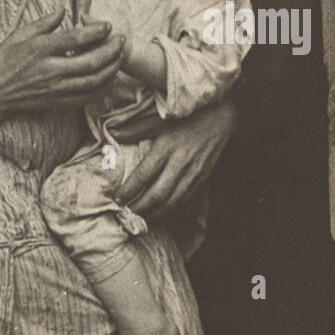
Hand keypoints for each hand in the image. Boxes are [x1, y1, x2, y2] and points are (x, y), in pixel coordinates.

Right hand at [0, 6, 124, 120]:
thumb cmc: (3, 62)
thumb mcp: (18, 36)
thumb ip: (43, 23)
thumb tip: (63, 10)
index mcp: (40, 50)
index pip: (75, 39)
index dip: (96, 31)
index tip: (107, 25)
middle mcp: (50, 70)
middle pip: (91, 62)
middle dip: (112, 50)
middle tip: (121, 39)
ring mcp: (56, 88)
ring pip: (94, 81)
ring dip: (112, 68)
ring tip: (120, 56)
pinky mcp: (58, 101)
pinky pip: (88, 97)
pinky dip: (103, 88)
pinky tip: (110, 77)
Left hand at [114, 100, 236, 218]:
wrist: (220, 116)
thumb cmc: (187, 116)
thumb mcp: (159, 119)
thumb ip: (136, 129)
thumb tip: (114, 135)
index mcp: (166, 148)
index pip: (143, 175)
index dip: (128, 190)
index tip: (116, 199)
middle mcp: (180, 163)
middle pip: (157, 194)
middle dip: (140, 208)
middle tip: (126, 215)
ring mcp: (193, 173)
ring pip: (172, 202)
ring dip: (155, 214)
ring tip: (141, 218)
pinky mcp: (203, 178)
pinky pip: (186, 200)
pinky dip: (172, 210)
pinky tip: (161, 213)